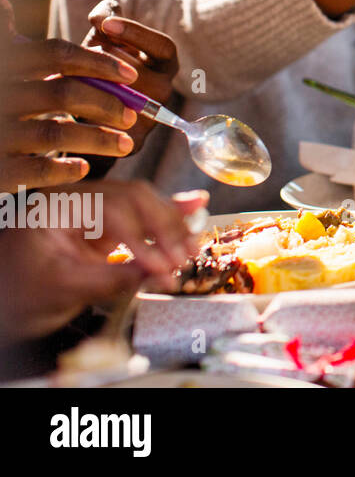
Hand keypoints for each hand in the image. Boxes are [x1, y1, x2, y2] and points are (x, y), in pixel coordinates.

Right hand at [0, 39, 141, 190]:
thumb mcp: (1, 66)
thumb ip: (16, 47)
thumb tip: (10, 3)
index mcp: (3, 65)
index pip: (55, 54)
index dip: (98, 61)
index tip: (131, 75)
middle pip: (63, 93)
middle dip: (106, 103)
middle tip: (133, 115)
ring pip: (56, 134)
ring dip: (99, 138)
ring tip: (125, 144)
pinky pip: (38, 170)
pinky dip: (65, 169)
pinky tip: (84, 168)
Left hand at [0, 183, 205, 344]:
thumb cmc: (17, 296)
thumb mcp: (61, 290)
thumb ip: (111, 280)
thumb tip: (160, 273)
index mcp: (58, 205)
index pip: (113, 210)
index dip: (143, 238)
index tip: (161, 267)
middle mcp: (78, 199)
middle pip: (135, 198)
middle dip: (163, 227)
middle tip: (182, 257)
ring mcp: (93, 210)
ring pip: (144, 204)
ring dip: (171, 225)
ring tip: (190, 247)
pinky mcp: (104, 227)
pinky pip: (141, 217)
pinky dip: (167, 217)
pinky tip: (195, 206)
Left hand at [82, 0, 178, 150]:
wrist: (85, 116)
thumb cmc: (96, 70)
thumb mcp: (101, 41)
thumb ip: (106, 20)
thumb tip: (103, 12)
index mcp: (164, 63)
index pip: (163, 46)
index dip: (137, 34)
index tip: (106, 24)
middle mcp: (165, 90)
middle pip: (143, 73)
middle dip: (108, 63)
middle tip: (79, 54)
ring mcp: (153, 118)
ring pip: (128, 100)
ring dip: (96, 88)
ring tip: (69, 80)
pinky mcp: (134, 143)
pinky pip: (114, 127)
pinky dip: (89, 114)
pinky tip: (68, 105)